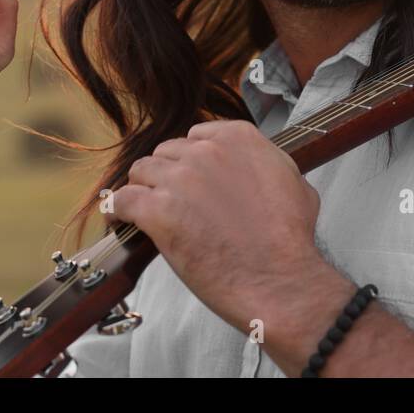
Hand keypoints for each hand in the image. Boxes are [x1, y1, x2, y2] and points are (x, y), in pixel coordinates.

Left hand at [110, 120, 330, 333]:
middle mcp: (206, 151)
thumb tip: (258, 166)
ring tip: (147, 212)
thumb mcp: (294, 182)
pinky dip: (119, 210)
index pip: (197, 136)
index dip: (192, 159)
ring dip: (144, 190)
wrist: (278, 276)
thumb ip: (268, 163)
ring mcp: (180, 179)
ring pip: (141, 171)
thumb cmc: (289, 238)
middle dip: (168, 174)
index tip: (192, 178)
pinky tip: (122, 220)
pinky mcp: (158, 210)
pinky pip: (122, 200)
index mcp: (239, 138)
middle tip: (174, 201)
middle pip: (167, 152)